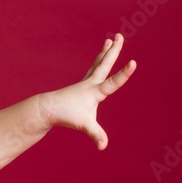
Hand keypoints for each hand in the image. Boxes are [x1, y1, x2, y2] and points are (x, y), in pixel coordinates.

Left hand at [45, 33, 136, 149]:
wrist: (47, 108)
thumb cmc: (66, 116)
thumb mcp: (84, 126)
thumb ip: (95, 135)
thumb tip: (103, 147)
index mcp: (95, 92)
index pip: (113, 82)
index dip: (124, 74)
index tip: (134, 62)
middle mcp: (90, 84)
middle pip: (104, 64)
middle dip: (114, 51)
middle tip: (119, 35)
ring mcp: (85, 83)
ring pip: (98, 64)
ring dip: (105, 52)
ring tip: (110, 40)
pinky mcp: (81, 85)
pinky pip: (93, 69)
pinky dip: (98, 62)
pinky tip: (101, 58)